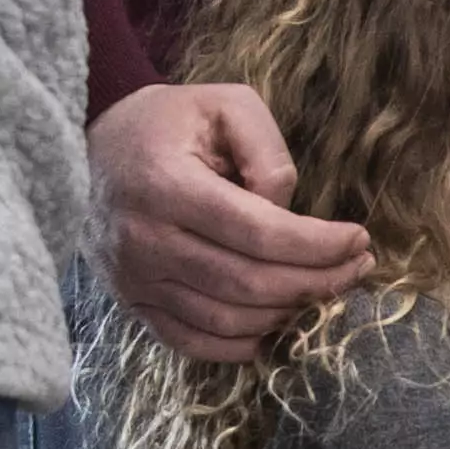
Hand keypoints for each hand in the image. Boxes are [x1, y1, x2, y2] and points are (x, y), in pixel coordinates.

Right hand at [96, 82, 368, 360]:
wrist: (91, 147)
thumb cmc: (168, 122)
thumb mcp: (225, 105)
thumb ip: (267, 150)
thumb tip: (287, 210)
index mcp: (168, 184)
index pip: (258, 234)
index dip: (318, 246)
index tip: (358, 240)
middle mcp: (145, 240)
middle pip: (248, 284)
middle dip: (315, 282)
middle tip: (355, 269)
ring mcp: (134, 278)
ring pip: (225, 320)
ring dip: (285, 314)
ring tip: (322, 291)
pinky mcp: (130, 302)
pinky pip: (191, 342)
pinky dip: (239, 344)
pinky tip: (273, 324)